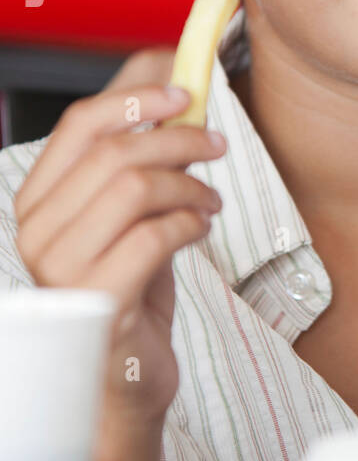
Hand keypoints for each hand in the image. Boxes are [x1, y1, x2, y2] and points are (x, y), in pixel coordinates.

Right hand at [13, 49, 225, 425]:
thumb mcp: (131, 213)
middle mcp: (37, 232)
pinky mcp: (99, 301)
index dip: (136, 99)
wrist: (128, 378)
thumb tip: (173, 81)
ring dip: (190, 186)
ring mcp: (62, 270)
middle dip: (179, 141)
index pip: (79, 124)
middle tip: (216, 148)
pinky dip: (190, 223)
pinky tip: (201, 230)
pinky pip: (154, 235)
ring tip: (210, 202)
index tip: (186, 95)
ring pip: (136, 189)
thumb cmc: (130, 289)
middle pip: (115, 152)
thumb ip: (141, 154)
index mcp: (39, 201)